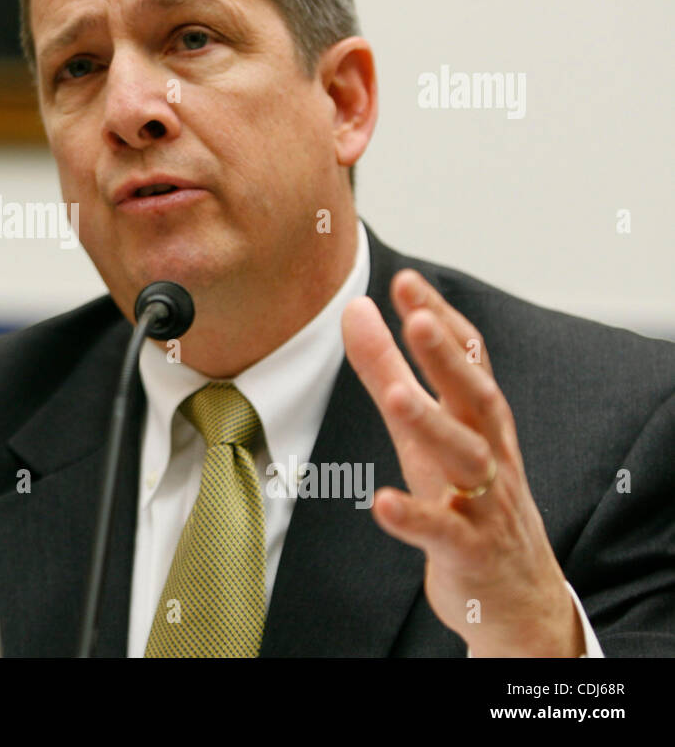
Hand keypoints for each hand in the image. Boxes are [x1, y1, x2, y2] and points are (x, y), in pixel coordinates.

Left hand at [342, 269, 584, 656]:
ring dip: (431, 424)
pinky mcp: (469, 550)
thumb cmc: (468, 499)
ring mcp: (484, 503)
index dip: (439, 318)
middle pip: (475, 398)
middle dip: (448, 358)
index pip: (468, 358)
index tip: (405, 281)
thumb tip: (357, 310)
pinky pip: (442, 533)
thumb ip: (389, 371)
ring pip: (465, 459)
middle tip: (417, 320)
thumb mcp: (425, 432)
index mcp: (480, 419)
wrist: (517, 593)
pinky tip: (382, 502)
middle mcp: (490, 453)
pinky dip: (413, 517)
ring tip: (395, 395)